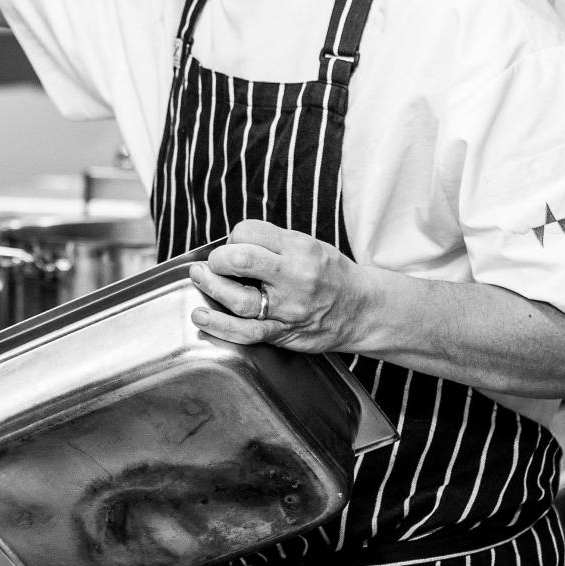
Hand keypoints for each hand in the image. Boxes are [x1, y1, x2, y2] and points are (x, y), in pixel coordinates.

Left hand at [186, 219, 373, 353]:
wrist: (364, 310)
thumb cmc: (332, 275)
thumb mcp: (309, 246)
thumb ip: (273, 243)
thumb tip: (231, 244)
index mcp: (300, 248)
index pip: (250, 232)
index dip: (234, 237)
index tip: (234, 245)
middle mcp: (295, 276)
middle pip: (241, 261)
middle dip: (218, 259)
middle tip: (213, 263)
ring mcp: (288, 308)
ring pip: (238, 299)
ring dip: (211, 288)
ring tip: (200, 280)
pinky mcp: (283, 332)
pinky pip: (246, 332)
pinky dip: (220, 326)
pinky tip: (203, 317)